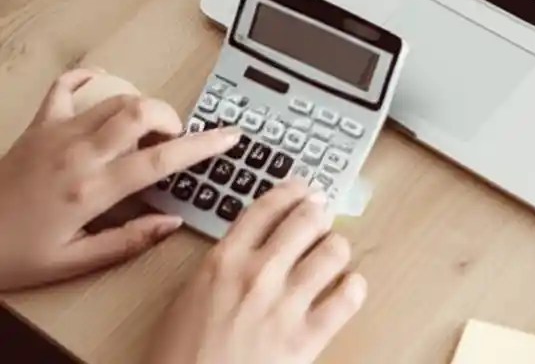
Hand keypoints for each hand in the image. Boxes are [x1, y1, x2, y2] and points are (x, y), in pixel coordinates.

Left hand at [0, 69, 239, 290]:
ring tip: (146, 129)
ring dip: (141, 106)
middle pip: (141, 112)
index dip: (203, 145)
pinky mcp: (37, 126)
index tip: (230, 136)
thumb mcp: (75, 261)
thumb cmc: (14, 254)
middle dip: (172, 117)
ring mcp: (56, 134)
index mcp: (92, 190)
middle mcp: (78, 154)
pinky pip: (66, 87)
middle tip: (177, 138)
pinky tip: (103, 82)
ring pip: (115, 99)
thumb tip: (171, 223)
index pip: (161, 158)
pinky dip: (89, 78)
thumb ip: (128, 241)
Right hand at [146, 181, 365, 363]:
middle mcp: (258, 273)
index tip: (303, 189)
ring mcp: (285, 304)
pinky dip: (354, 287)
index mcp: (223, 261)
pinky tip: (349, 286)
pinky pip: (348, 297)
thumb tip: (252, 249)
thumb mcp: (190, 298)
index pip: (267, 207)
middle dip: (320, 213)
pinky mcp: (308, 336)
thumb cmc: (179, 357)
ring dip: (336, 248)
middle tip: (323, 216)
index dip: (291, 192)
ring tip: (333, 254)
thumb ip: (222, 268)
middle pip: (307, 219)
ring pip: (334, 251)